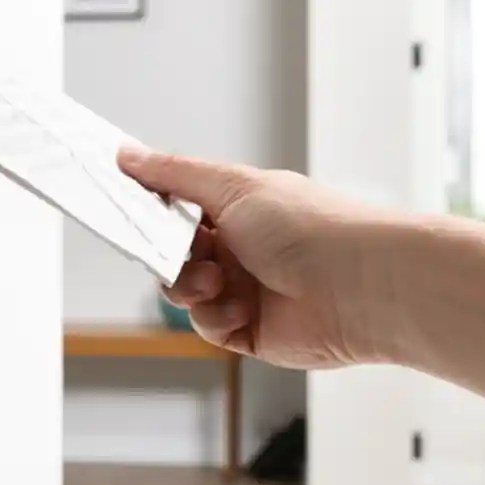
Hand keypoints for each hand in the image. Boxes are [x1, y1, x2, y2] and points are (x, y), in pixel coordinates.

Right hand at [118, 146, 414, 368]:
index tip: (123, 209)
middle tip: (174, 251)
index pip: (177, 204)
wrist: (361, 286)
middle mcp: (241, 245)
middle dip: (167, 254)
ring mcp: (246, 288)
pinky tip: (241, 310)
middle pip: (173, 252)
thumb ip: (173, 173)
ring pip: (184, 292)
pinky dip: (216, 318)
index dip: (150, 209)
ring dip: (190, 287)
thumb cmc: (311, 227)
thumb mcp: (231, 186)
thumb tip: (128, 154)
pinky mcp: (251, 330)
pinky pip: (208, 326)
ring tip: (217, 282)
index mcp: (239, 205)